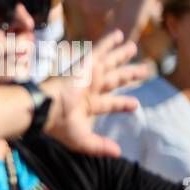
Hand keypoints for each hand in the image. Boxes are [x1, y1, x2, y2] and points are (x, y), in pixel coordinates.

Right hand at [41, 30, 148, 157]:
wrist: (45, 108)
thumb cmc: (60, 124)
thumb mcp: (81, 140)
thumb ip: (99, 146)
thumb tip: (118, 154)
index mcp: (87, 106)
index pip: (110, 103)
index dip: (123, 104)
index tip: (135, 105)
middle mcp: (89, 89)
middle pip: (114, 80)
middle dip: (128, 75)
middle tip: (144, 71)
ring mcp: (88, 76)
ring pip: (110, 63)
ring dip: (121, 56)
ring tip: (133, 48)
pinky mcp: (85, 64)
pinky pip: (100, 50)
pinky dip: (109, 42)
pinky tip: (120, 35)